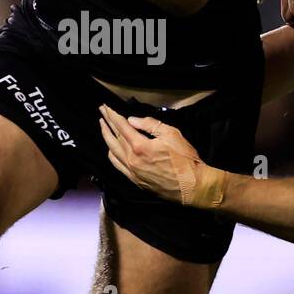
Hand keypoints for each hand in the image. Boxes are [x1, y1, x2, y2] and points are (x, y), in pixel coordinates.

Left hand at [98, 104, 226, 207]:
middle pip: (113, 138)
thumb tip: (132, 120)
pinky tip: (112, 149)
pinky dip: (112, 154)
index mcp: (140, 146)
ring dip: (106, 138)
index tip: (105, 107)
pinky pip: (117, 165)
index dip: (112, 116)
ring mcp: (132, 172)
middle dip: (106, 124)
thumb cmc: (185, 159)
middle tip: (101, 113)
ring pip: (112, 152)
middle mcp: (131, 159)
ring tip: (104, 128)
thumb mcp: (171, 134)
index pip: (121, 127)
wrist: (192, 186)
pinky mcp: (135, 180)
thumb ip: (150, 125)